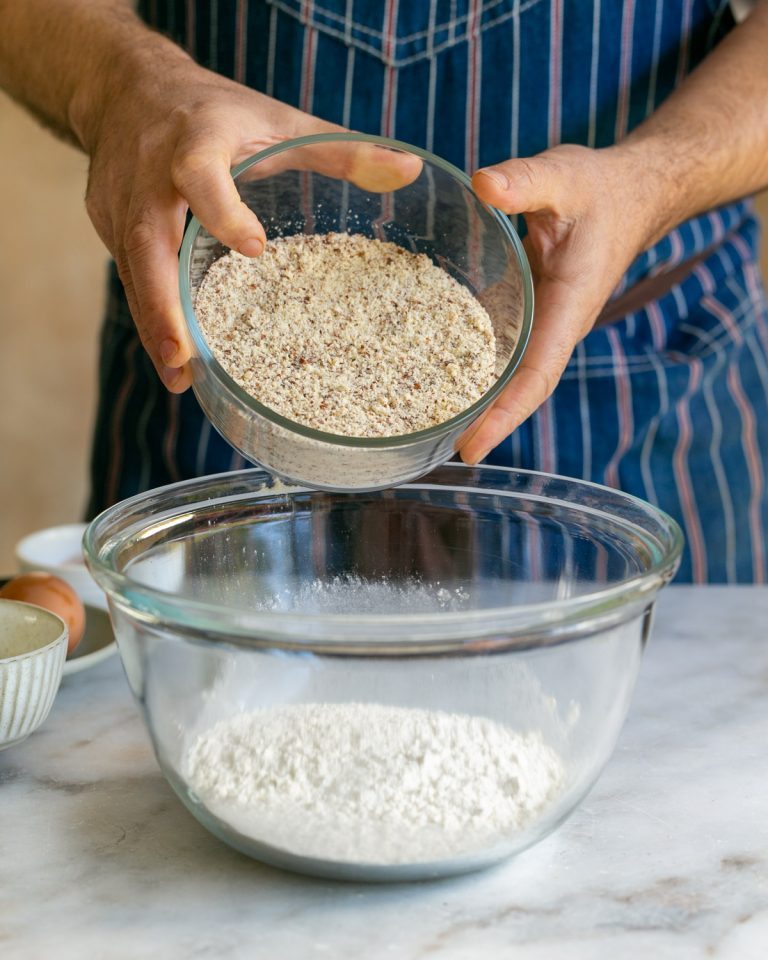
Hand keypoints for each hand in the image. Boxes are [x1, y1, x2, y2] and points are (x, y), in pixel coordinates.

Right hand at [77, 44, 417, 392]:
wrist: (124, 87)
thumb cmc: (214, 110)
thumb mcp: (279, 120)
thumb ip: (341, 149)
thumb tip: (412, 169)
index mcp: (196, 141)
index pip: (201, 176)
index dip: (222, 210)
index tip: (254, 248)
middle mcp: (150, 176)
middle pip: (148, 245)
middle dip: (163, 304)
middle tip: (184, 357)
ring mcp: (120, 204)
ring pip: (133, 272)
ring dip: (153, 326)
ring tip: (179, 377)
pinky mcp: (105, 224)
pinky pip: (128, 275)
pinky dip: (149, 315)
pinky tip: (173, 355)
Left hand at [458, 144, 656, 463]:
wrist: (632, 195)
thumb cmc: (601, 189)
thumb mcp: (564, 176)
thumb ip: (526, 180)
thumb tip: (483, 184)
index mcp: (568, 307)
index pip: (536, 375)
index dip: (504, 414)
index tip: (471, 448)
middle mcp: (556, 327)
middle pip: (520, 390)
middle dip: (484, 423)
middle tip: (436, 451)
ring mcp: (545, 324)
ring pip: (511, 375)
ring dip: (479, 402)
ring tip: (431, 427)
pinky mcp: (533, 314)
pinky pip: (503, 350)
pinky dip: (476, 368)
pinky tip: (439, 375)